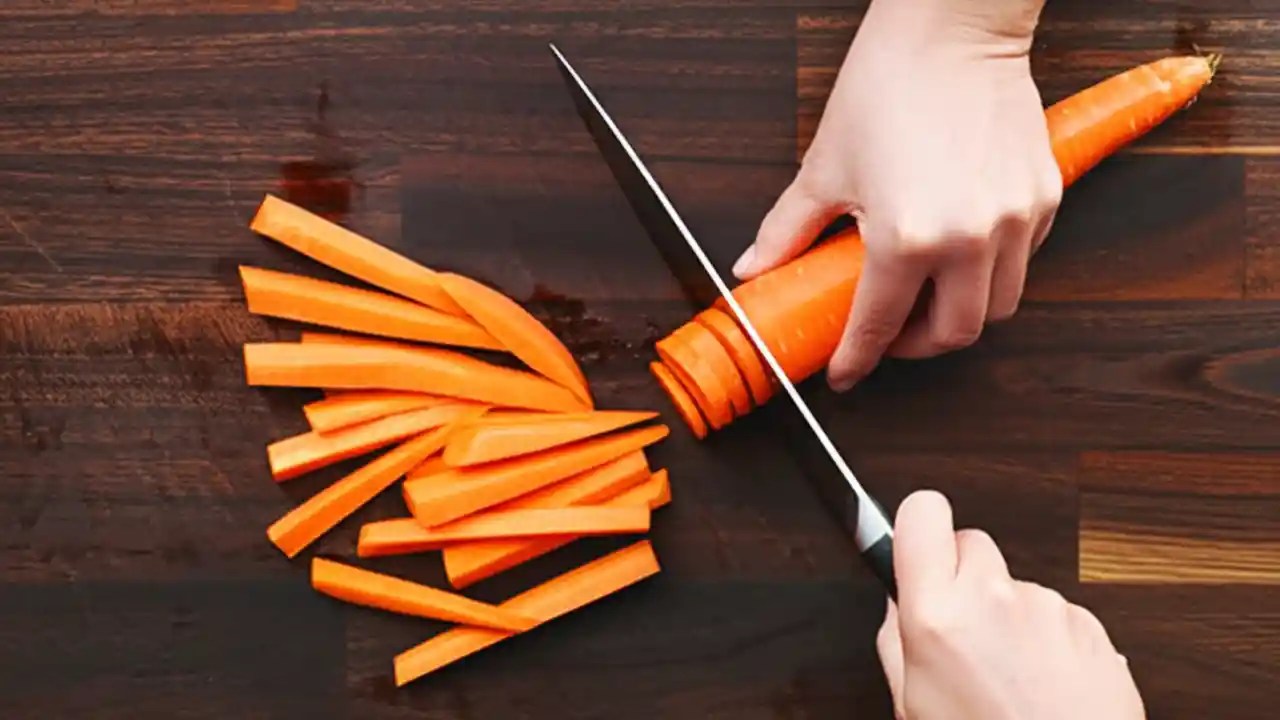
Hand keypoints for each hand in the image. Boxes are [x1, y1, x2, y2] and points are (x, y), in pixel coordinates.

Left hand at [733, 0, 1061, 390]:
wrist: (952, 27)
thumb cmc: (887, 85)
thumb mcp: (824, 166)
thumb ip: (788, 229)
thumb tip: (753, 267)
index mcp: (907, 237)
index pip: (877, 326)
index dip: (857, 359)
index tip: (844, 372)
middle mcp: (969, 238)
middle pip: (955, 334)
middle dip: (916, 346)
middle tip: (887, 334)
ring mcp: (1014, 219)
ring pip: (999, 306)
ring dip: (960, 315)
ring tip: (925, 298)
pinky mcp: (1043, 196)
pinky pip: (1023, 261)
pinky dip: (992, 273)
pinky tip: (960, 253)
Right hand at [876, 490, 1145, 719]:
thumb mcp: (913, 707)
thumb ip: (897, 643)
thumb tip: (899, 605)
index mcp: (937, 616)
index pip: (921, 513)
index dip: (917, 525)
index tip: (918, 545)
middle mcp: (994, 599)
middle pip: (971, 543)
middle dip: (964, 576)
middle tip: (964, 630)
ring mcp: (1047, 608)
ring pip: (1016, 584)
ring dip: (1010, 616)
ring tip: (1010, 678)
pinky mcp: (1090, 625)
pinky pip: (1057, 614)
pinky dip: (1049, 641)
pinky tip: (1043, 686)